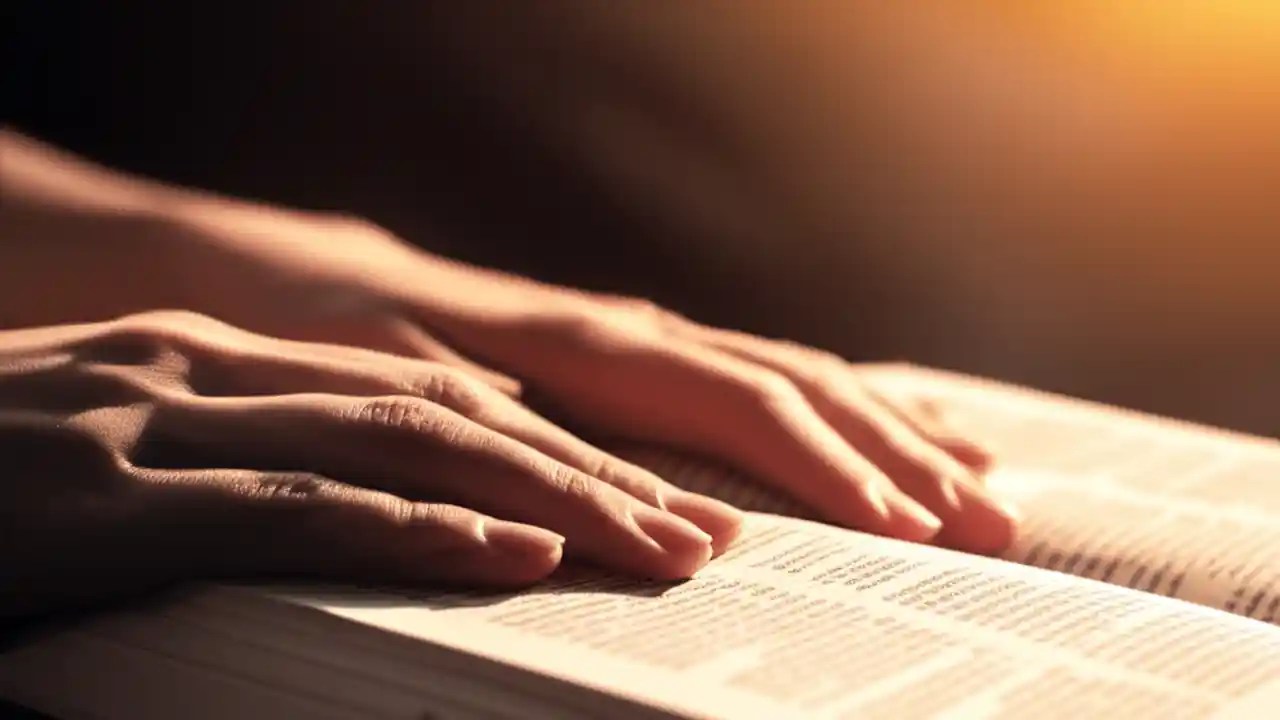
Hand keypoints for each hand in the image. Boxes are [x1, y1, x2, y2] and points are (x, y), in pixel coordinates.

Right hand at [0, 311, 740, 616]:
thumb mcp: (134, 465)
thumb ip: (253, 478)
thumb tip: (387, 528)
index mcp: (228, 367)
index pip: (436, 398)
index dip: (563, 448)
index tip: (662, 503)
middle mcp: (211, 373)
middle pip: (452, 413)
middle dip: (593, 475)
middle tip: (704, 535)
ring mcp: (157, 425)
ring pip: (402, 446)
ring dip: (546, 500)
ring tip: (655, 554)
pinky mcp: (104, 499)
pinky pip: (294, 509)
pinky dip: (415, 530)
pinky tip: (512, 559)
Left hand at [164, 203, 1016, 552]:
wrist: (328, 290)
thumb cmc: (362, 352)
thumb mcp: (421, 400)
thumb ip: (536, 450)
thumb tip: (674, 526)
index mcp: (599, 346)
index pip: (745, 407)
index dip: (830, 471)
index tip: (905, 535)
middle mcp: (647, 333)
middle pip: (801, 393)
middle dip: (900, 464)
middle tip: (995, 531)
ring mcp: (657, 338)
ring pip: (803, 380)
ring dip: (896, 436)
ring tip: (987, 484)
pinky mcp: (654, 354)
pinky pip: (771, 374)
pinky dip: (846, 406)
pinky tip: (897, 427)